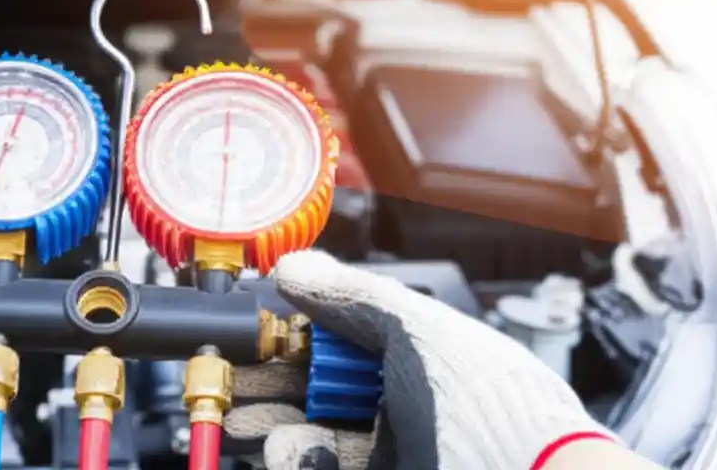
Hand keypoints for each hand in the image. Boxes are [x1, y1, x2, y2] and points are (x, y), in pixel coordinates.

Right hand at [225, 250, 653, 469]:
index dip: (292, 336)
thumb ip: (353, 295)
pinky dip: (289, 457)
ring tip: (241, 418)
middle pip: (312, 391)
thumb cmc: (485, 407)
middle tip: (231, 378)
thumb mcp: (418, 328)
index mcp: (414, 361)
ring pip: (304, 434)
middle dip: (266, 383)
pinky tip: (286, 448)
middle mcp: (398, 409)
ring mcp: (385, 453)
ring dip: (266, 424)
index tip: (257, 333)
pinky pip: (311, 465)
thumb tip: (294, 266)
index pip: (337, 341)